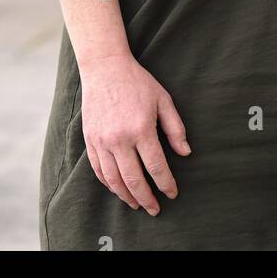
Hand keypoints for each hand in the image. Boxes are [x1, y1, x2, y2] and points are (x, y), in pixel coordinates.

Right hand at [80, 53, 190, 213]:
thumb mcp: (163, 100)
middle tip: (155, 209)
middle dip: (146, 198)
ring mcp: (102, 141)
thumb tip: (185, 153)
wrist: (105, 68)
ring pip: (114, 180)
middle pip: (134, 179)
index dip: (166, 183)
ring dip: (126, 196)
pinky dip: (108, 184)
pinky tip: (118, 189)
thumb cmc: (137, 83)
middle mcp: (120, 139)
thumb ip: (175, 128)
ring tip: (136, 205)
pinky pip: (98, 170)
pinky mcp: (90, 140)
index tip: (172, 193)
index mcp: (141, 128)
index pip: (156, 166)